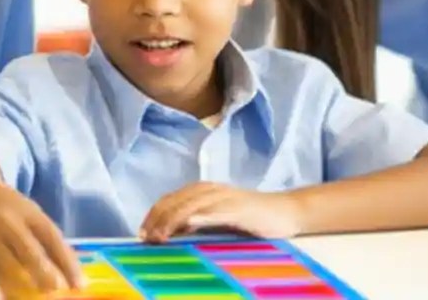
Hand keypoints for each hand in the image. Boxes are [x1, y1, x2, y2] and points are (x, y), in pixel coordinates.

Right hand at [0, 180, 83, 295]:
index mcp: (28, 210)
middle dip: (45, 272)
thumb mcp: (30, 214)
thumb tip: (69, 273)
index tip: (79, 283)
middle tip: (59, 289)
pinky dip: (6, 284)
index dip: (67, 261)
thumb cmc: (9, 210)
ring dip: (26, 283)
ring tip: (41, 294)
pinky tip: (17, 292)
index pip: (51, 236)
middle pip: (28, 249)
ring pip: (8, 264)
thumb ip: (47, 239)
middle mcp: (6, 220)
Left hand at [140, 182, 303, 242]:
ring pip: (190, 205)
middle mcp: (210, 190)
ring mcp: (224, 197)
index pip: (169, 200)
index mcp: (202, 190)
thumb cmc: (250, 218)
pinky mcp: (239, 208)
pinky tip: (188, 224)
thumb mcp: (218, 219)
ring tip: (159, 236)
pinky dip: (200, 217)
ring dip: (172, 220)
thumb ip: (196, 222)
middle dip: (157, 219)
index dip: (153, 215)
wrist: (285, 211)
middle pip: (175, 201)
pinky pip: (215, 211)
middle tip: (145, 238)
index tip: (141, 233)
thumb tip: (172, 232)